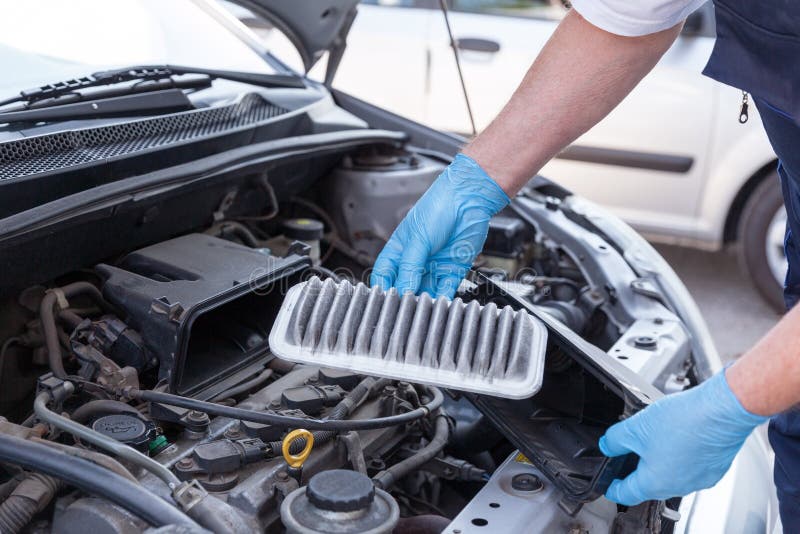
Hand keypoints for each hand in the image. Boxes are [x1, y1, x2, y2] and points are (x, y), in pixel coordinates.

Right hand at [370, 154, 508, 297]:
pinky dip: (442, 299)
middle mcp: (415, 260)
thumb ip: (410, 267)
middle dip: (404, 299)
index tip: (385, 303)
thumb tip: (403, 291)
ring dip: (424, 301)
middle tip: (405, 309)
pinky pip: (445, 290)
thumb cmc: (438, 208)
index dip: (383, 289)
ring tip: (422, 309)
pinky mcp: (452, 270)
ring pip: (425, 292)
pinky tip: (439, 304)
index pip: (384, 275)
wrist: (468, 200)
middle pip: (404, 287)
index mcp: (399, 250)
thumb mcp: (418, 239)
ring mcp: (433, 266)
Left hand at [599, 370, 767, 504]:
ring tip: (656, 437)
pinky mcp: (714, 470)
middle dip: (637, 469)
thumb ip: (615, 439)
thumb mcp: (636, 427)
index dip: (613, 487)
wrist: (722, 411)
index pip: (626, 493)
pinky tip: (679, 437)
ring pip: (671, 475)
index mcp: (654, 483)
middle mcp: (678, 487)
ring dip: (660, 461)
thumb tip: (608, 445)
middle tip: (630, 451)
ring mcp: (699, 480)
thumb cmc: (684, 421)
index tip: (609, 483)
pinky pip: (690, 467)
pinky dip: (681, 456)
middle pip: (649, 484)